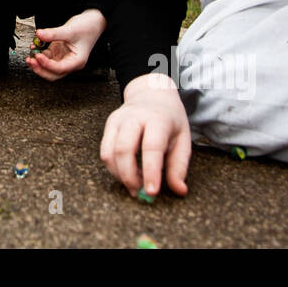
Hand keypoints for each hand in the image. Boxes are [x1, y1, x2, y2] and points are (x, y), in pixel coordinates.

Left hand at [25, 9, 106, 80]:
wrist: (93, 21)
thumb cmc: (87, 27)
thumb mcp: (70, 30)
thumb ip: (53, 33)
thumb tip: (38, 34)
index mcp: (77, 61)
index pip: (59, 68)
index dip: (47, 64)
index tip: (38, 56)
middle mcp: (71, 62)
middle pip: (53, 74)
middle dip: (40, 69)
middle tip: (30, 61)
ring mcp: (64, 58)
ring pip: (49, 67)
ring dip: (38, 63)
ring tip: (29, 56)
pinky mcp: (60, 52)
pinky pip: (47, 57)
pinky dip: (40, 55)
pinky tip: (34, 48)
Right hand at [99, 73, 190, 198]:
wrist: (151, 93)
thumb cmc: (169, 120)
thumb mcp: (183, 139)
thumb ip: (180, 166)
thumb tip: (179, 190)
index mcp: (158, 119)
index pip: (152, 147)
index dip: (151, 171)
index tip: (152, 192)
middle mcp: (134, 117)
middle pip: (124, 150)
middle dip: (129, 176)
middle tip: (140, 193)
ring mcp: (118, 120)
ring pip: (109, 153)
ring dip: (120, 175)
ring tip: (135, 183)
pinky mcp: (108, 125)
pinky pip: (104, 152)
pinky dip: (114, 169)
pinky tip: (127, 174)